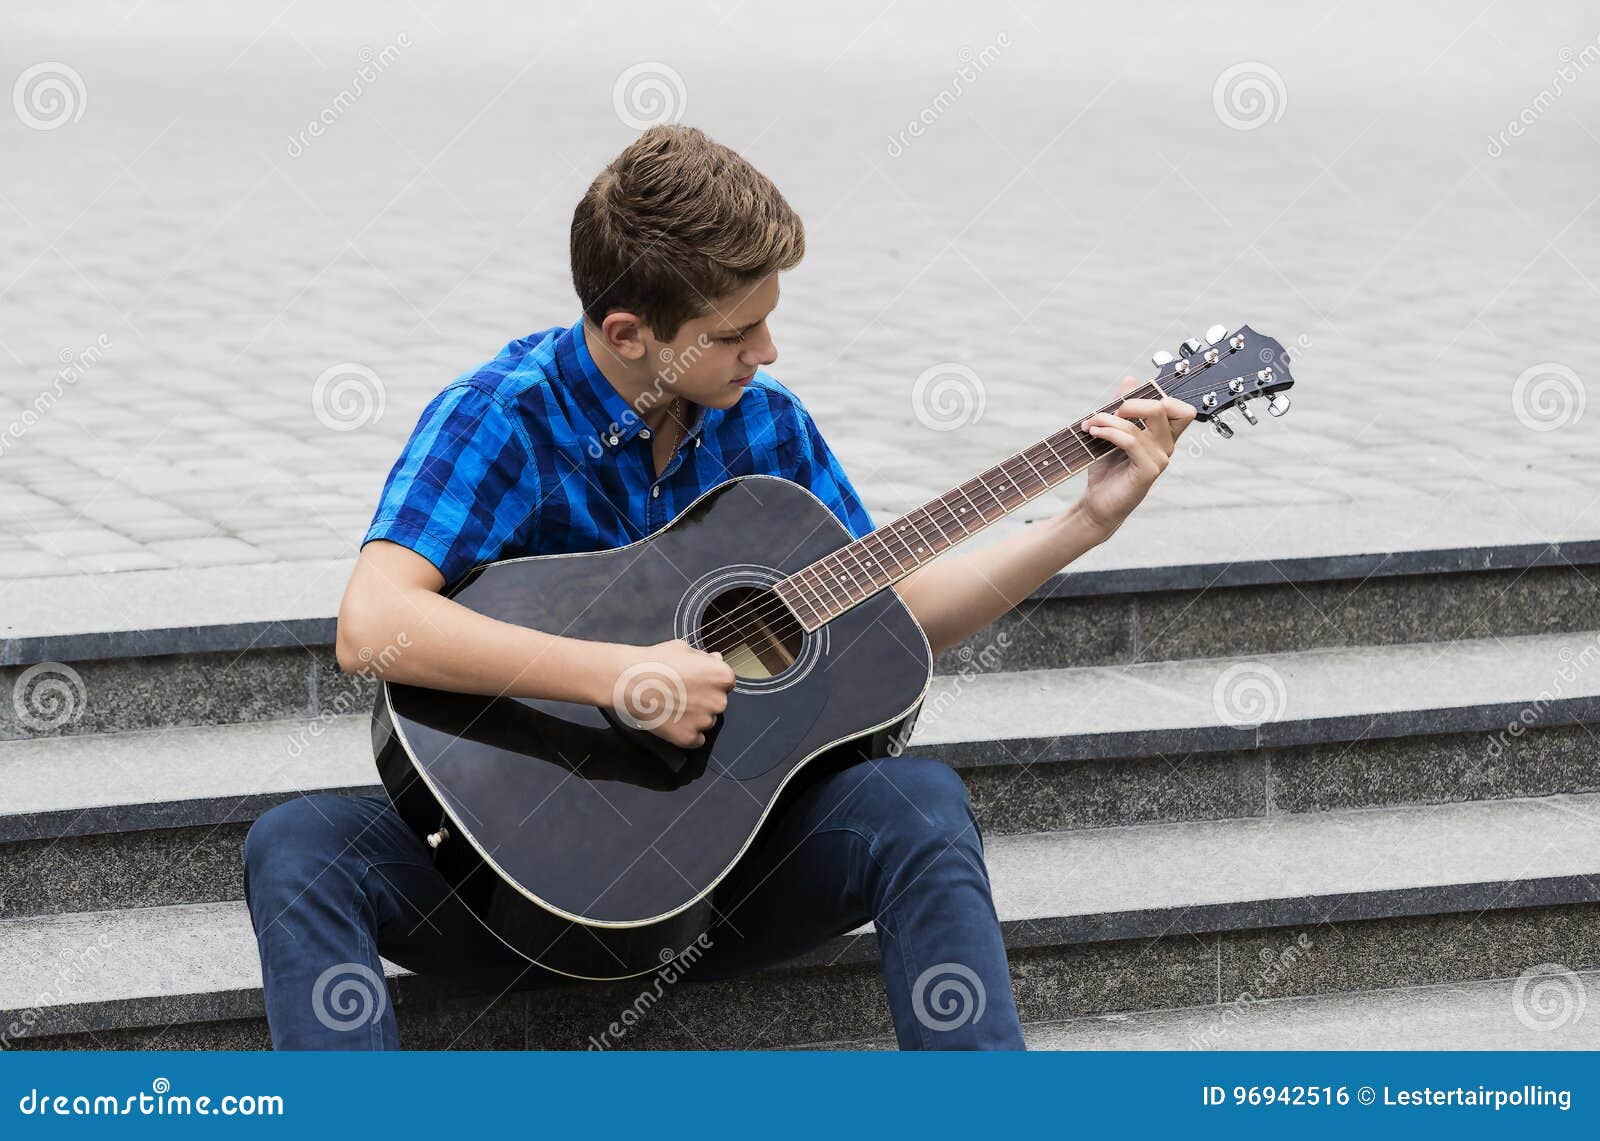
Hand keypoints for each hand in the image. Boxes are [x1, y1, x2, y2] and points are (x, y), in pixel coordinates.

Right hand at [608, 639, 735, 747]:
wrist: (631, 682)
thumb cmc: (656, 661)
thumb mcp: (684, 648)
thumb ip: (704, 658)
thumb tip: (715, 660)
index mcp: (722, 677)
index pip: (726, 682)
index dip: (710, 681)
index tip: (696, 681)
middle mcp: (719, 701)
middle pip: (717, 702)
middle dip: (704, 699)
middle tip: (682, 692)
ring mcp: (704, 721)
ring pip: (706, 721)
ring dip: (695, 716)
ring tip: (673, 705)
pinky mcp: (689, 737)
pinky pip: (696, 739)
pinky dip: (687, 732)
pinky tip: (673, 720)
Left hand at [1074, 376, 1196, 535]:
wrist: (1097, 503)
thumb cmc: (1107, 469)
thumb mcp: (1113, 432)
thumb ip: (1123, 407)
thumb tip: (1131, 379)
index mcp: (1163, 435)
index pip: (1182, 409)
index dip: (1160, 396)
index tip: (1128, 402)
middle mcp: (1166, 446)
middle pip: (1164, 407)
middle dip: (1132, 402)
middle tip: (1109, 412)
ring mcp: (1159, 459)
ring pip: (1140, 424)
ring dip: (1108, 420)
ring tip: (1090, 425)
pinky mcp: (1147, 472)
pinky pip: (1131, 441)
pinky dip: (1110, 433)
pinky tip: (1094, 434)